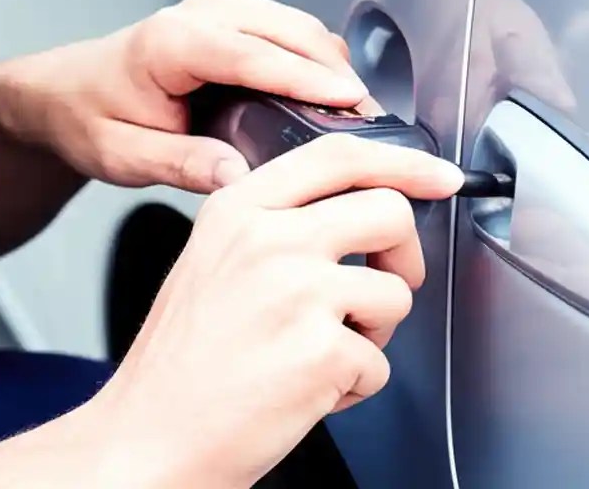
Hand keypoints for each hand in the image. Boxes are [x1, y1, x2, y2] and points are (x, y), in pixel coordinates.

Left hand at [0, 0, 370, 192]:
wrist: (67, 92)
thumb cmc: (89, 118)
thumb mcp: (122, 155)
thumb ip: (180, 165)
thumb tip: (238, 177)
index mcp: (172, 42)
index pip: (254, 55)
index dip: (308, 80)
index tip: (351, 103)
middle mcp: (203, 12)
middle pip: (292, 34)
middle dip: (339, 77)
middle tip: (375, 131)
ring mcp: (224, 7)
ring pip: (301, 29)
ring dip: (336, 69)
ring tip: (363, 123)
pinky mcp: (238, 15)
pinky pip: (294, 32)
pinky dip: (320, 61)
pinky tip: (333, 104)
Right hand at [84, 134, 463, 487]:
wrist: (151, 434)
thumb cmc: (182, 361)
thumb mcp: (212, 259)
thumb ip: (273, 223)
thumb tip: (355, 211)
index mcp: (238, 209)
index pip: (338, 155)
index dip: (402, 162)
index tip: (437, 177)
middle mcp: (268, 238)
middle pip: (388, 213)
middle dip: (402, 257)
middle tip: (378, 290)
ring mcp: (297, 290)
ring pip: (396, 293)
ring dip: (372, 333)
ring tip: (318, 354)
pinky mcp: (322, 349)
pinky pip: (380, 363)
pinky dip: (353, 386)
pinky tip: (305, 390)